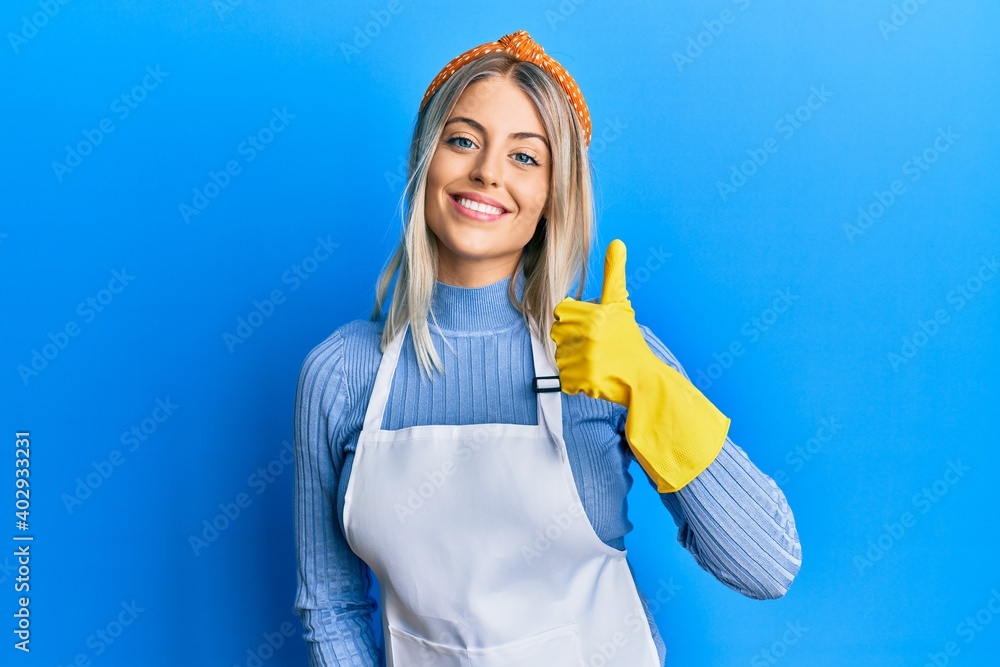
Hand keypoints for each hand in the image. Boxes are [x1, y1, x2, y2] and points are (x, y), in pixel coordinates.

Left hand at [550, 238, 730, 491]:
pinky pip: (564, 379)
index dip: (572, 321)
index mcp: (594, 315)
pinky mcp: (582, 381)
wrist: (643, 382)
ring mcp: (584, 359)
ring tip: (596, 365)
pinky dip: (575, 382)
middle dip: (571, 343)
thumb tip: (617, 242)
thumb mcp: (621, 305)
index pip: (561, 312)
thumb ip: (614, 274)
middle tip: (594, 350)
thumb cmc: (629, 343)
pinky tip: (594, 379)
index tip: (589, 330)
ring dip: (573, 364)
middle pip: (557, 336)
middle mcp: (588, 335)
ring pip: (559, 358)